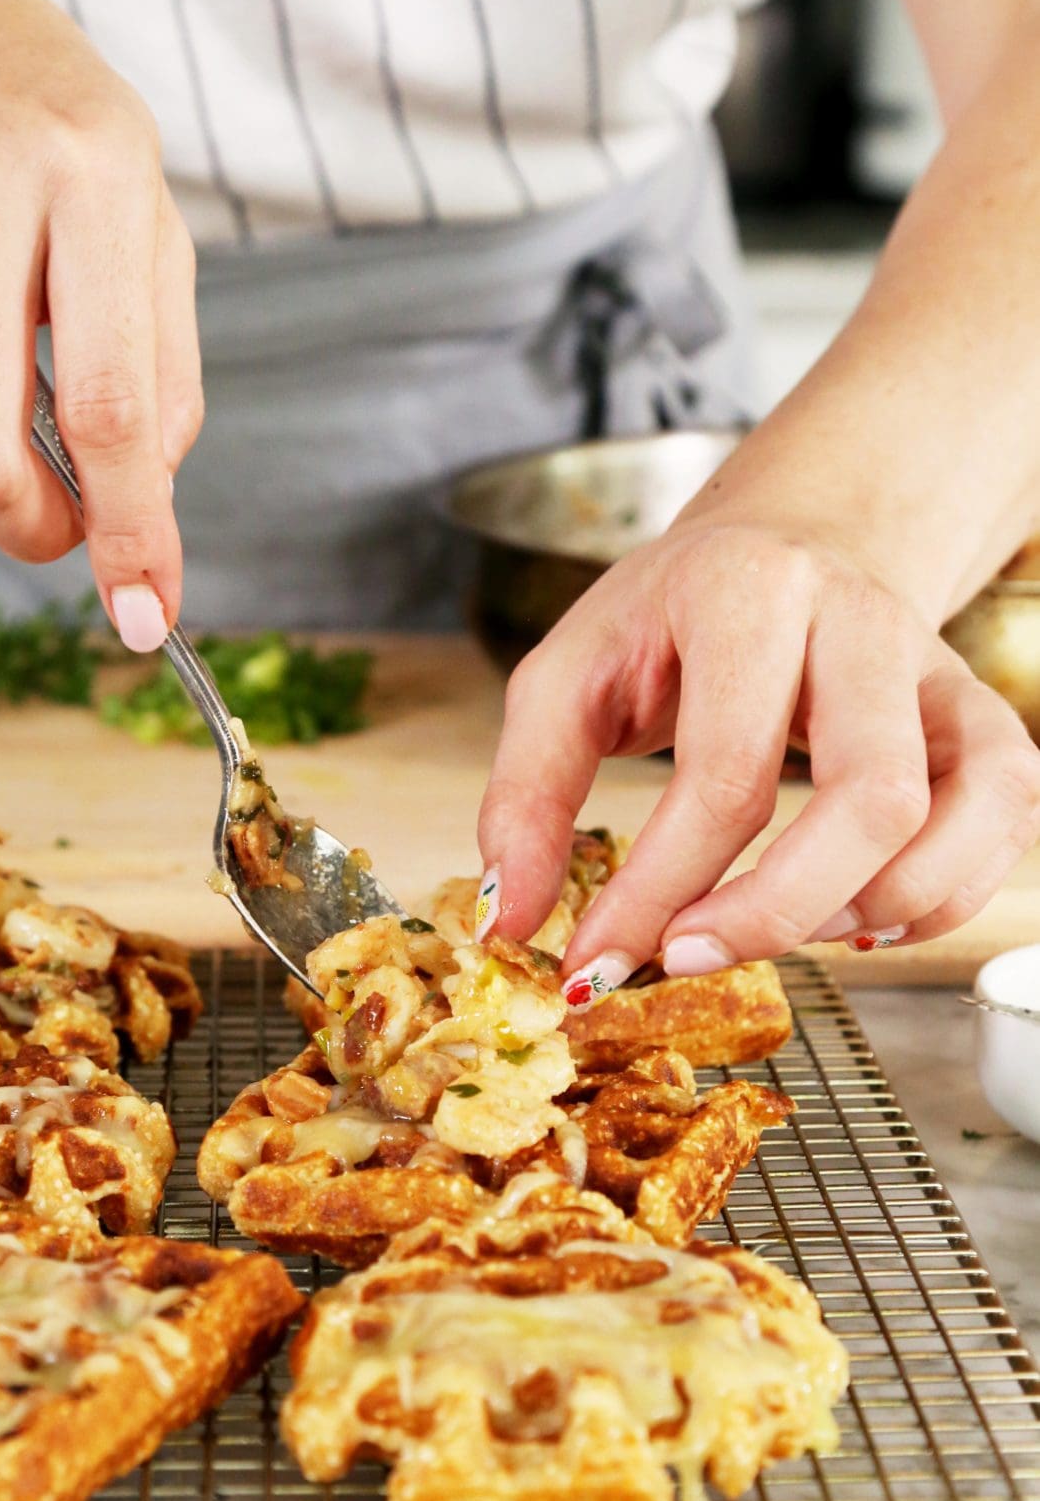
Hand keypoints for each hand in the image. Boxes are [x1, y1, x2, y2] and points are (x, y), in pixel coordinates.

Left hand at [476, 524, 1039, 999]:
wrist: (789, 539)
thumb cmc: (670, 618)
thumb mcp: (567, 675)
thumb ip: (526, 793)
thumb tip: (509, 920)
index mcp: (750, 594)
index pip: (726, 772)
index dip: (659, 888)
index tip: (596, 961)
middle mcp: (864, 623)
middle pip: (872, 799)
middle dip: (776, 910)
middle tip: (686, 957)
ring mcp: (939, 672)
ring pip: (962, 815)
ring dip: (868, 910)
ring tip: (773, 932)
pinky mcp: (983, 719)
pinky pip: (1001, 826)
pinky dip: (936, 900)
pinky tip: (850, 918)